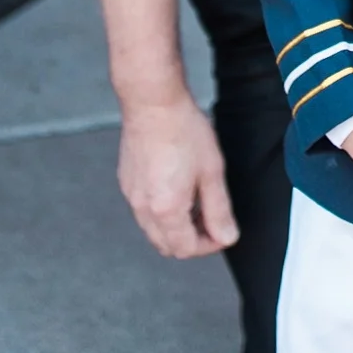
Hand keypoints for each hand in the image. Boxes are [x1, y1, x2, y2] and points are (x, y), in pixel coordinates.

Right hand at [117, 92, 238, 258]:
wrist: (153, 102)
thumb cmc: (182, 129)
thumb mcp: (212, 171)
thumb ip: (219, 210)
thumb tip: (226, 236)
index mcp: (166, 210)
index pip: (186, 249)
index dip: (209, 245)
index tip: (222, 231)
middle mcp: (143, 208)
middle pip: (166, 246)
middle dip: (191, 241)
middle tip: (211, 221)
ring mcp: (131, 196)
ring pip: (153, 230)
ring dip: (175, 228)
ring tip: (196, 203)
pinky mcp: (126, 182)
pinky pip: (144, 211)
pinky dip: (161, 212)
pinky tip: (177, 189)